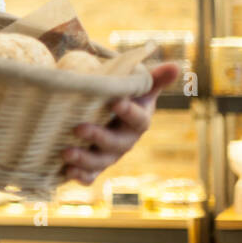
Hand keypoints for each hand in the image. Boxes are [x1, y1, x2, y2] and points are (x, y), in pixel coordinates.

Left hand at [60, 62, 179, 184]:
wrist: (109, 116)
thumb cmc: (123, 97)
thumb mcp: (136, 87)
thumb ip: (152, 79)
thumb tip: (176, 66)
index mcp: (138, 120)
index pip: (138, 119)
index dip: (129, 112)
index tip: (115, 102)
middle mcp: (125, 140)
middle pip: (117, 144)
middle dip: (99, 137)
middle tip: (79, 128)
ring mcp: (110, 155)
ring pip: (101, 162)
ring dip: (85, 159)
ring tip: (66, 153)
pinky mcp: (94, 166)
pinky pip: (90, 176)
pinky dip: (80, 177)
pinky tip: (67, 173)